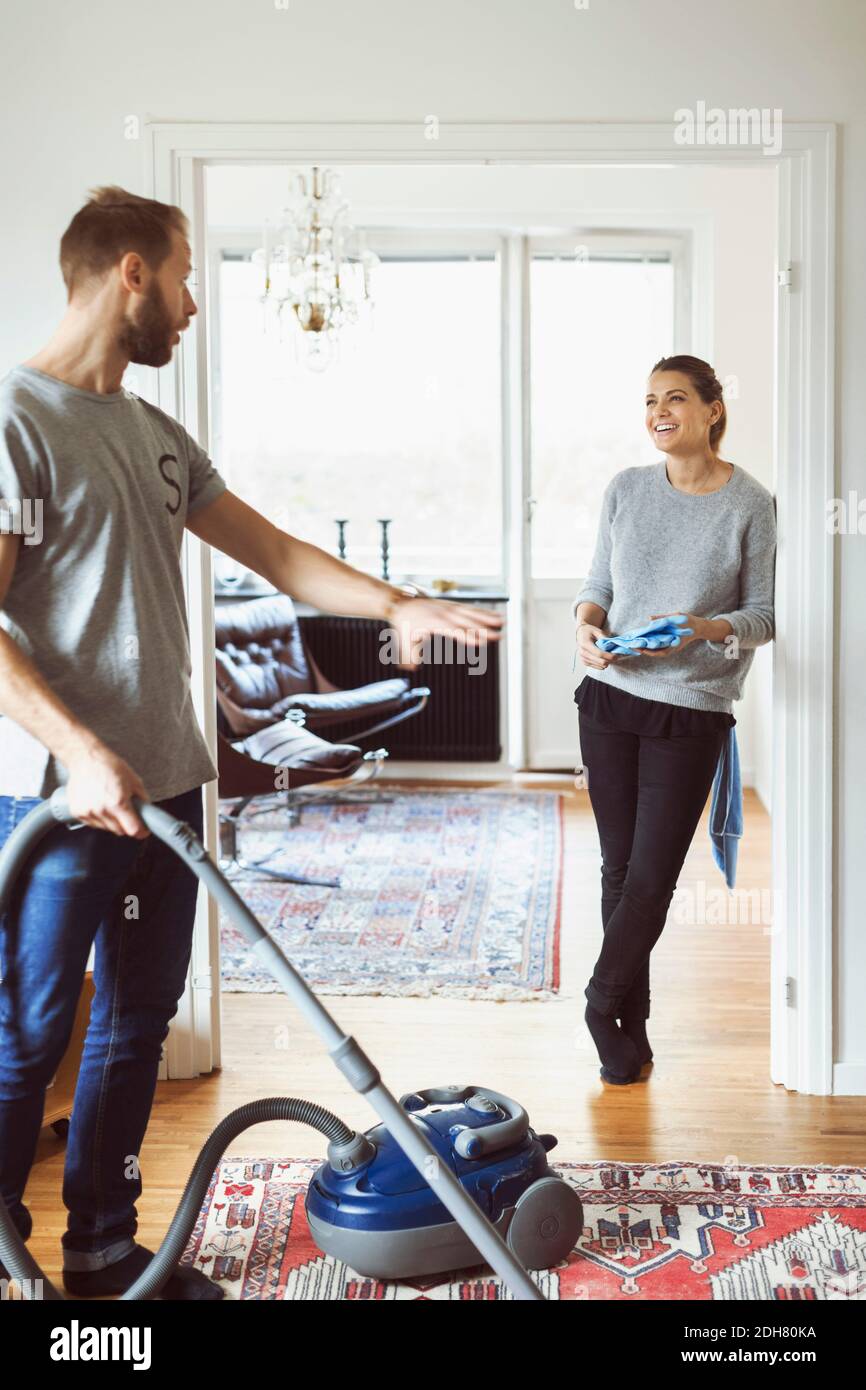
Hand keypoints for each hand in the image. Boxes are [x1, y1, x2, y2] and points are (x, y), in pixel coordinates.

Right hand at [65, 742, 150, 836]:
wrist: (86, 758)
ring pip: (106, 828)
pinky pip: (93, 824)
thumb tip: (148, 814)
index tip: (143, 830)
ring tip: (109, 802)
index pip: (133, 830)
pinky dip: (98, 818)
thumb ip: (143, 800)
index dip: (141, 831)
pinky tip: (99, 803)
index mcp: (118, 802)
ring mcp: (88, 812)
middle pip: (119, 831)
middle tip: (126, 811)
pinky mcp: (77, 812)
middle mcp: (101, 809)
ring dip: (111, 821)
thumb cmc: (108, 766)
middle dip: (126, 824)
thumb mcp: (134, 781)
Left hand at [387, 597, 503, 668]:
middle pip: (467, 622)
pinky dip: (483, 612)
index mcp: (433, 623)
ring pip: (471, 613)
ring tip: (502, 622)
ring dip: (487, 618)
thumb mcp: (404, 642)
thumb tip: (412, 669)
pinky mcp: (452, 605)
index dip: (468, 637)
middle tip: (498, 636)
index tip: (481, 643)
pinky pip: (470, 609)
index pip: (454, 631)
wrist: (401, 603)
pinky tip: (495, 616)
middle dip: (484, 629)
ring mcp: (449, 608)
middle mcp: (444, 614)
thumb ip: (409, 657)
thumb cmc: (404, 624)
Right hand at [575, 621, 619, 670]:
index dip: (610, 656)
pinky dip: (603, 664)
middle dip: (610, 660)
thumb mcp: (597, 630)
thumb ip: (604, 637)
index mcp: (585, 644)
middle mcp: (583, 653)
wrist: (581, 634)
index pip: (599, 654)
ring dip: (607, 662)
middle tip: (616, 656)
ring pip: (600, 666)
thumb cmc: (589, 631)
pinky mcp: (585, 663)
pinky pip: (598, 667)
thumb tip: (611, 645)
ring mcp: (583, 659)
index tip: (617, 655)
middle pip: (601, 662)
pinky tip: (604, 658)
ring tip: (609, 655)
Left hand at [631, 611, 706, 657]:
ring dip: (647, 649)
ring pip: (657, 651)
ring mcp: (672, 647)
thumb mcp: (676, 616)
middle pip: (656, 652)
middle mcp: (672, 647)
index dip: (650, 651)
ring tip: (636, 644)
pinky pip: (660, 647)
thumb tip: (649, 618)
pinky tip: (644, 641)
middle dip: (644, 650)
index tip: (640, 649)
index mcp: (675, 643)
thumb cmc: (688, 621)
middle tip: (632, 646)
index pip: (660, 651)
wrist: (699, 627)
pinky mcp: (671, 644)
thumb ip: (663, 618)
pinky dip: (652, 645)